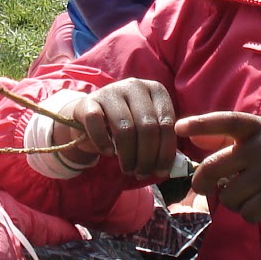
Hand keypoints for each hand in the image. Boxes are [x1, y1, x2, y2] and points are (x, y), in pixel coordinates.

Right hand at [58, 79, 176, 179]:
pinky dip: (103, 143)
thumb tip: (171, 167)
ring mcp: (111, 91)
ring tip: (128, 169)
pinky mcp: (89, 100)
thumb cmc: (127, 124)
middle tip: (142, 174)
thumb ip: (160, 141)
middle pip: (148, 127)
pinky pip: (97, 123)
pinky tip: (107, 153)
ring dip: (128, 156)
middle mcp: (135, 86)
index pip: (167, 123)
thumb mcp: (147, 128)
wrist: (92, 113)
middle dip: (147, 157)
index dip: (165, 152)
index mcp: (156, 90)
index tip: (160, 172)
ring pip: (125, 128)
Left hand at [177, 112, 260, 224]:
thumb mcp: (256, 143)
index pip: (226, 120)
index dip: (201, 124)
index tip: (178, 128)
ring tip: (248, 195)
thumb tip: (192, 139)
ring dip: (233, 202)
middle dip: (202, 181)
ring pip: (228, 195)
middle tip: (201, 187)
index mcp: (257, 127)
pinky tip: (260, 207)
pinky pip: (246, 211)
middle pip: (215, 166)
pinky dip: (248, 214)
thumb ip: (225, 140)